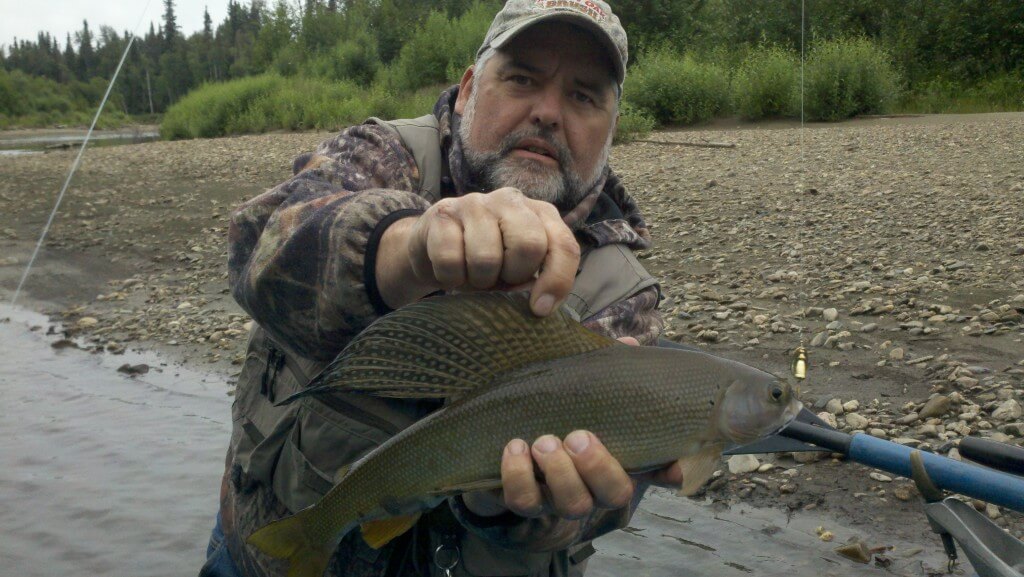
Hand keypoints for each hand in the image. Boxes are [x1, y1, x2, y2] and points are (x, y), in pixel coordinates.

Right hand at [376, 188, 579, 315]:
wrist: (432, 249)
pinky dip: (450, 278)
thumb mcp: (518, 271)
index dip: (557, 280)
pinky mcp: (443, 213)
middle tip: (499, 279)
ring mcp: (475, 203)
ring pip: (486, 257)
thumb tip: (540, 303)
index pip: (563, 245)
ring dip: (478, 280)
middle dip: (513, 275)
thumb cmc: (486, 262)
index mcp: (540, 214)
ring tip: (473, 274)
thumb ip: (537, 280)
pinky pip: (450, 260)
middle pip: (528, 245)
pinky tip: (451, 272)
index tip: (540, 309)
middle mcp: (511, 201)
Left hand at [462, 333, 682, 519]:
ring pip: (572, 505)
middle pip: (614, 495)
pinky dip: (518, 475)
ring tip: (542, 441)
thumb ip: (606, 370)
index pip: (655, 473)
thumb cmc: (555, 411)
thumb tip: (628, 344)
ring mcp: (558, 498)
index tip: (674, 466)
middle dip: (598, 466)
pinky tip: (515, 446)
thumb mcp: (582, 390)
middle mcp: (593, 487)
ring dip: (559, 473)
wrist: (503, 440)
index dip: (667, 472)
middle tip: (577, 436)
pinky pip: (522, 501)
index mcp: (615, 459)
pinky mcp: (523, 500)